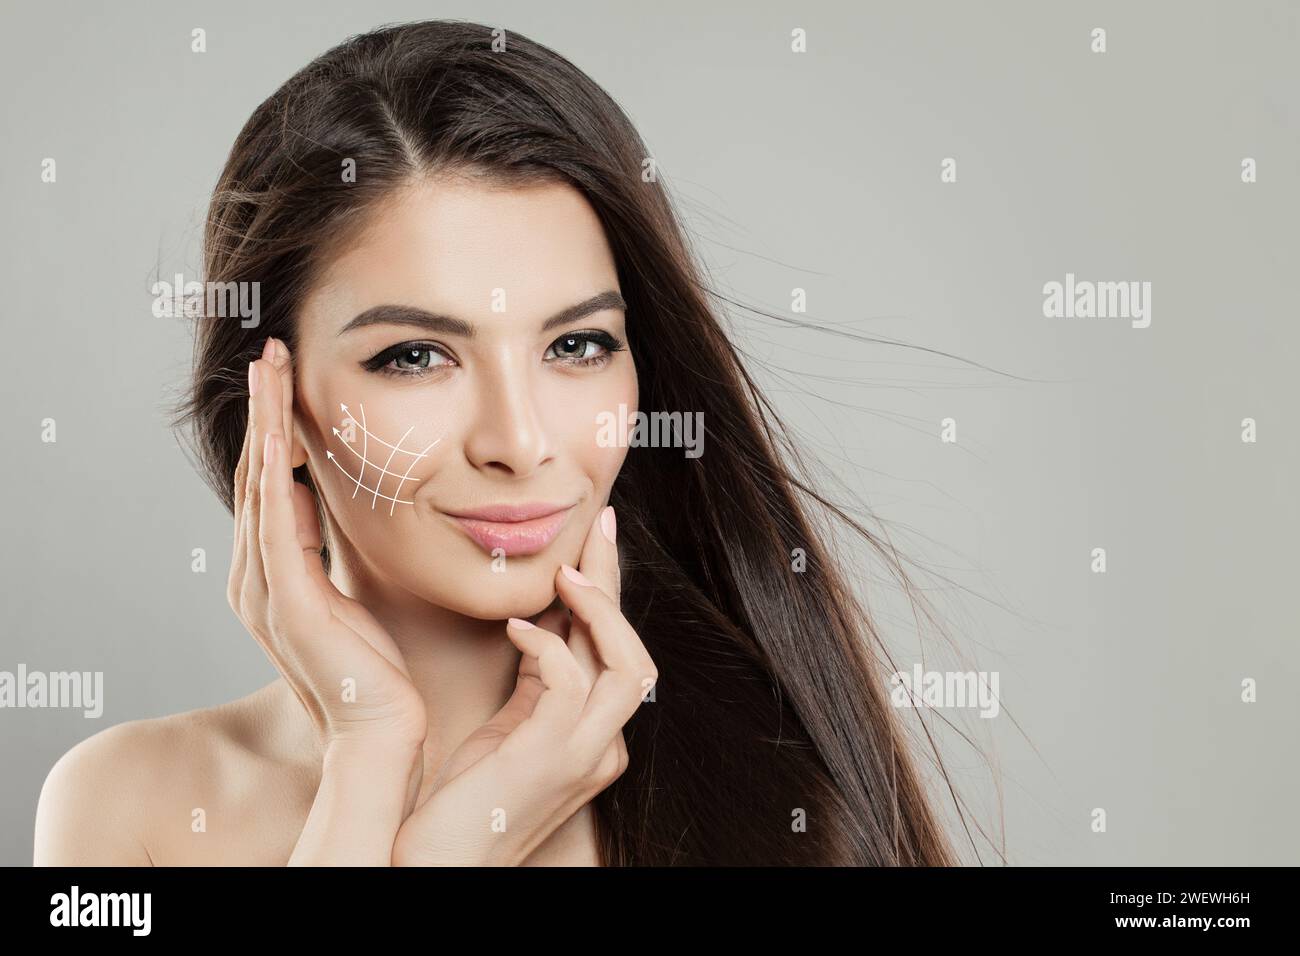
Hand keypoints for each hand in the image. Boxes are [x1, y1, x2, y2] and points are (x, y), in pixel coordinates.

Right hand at [231, 338, 427, 752]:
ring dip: (264, 426)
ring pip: (259, 489)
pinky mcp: (287, 605)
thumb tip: (323, 501)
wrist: (381, 733)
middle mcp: (255, 580)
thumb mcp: (350, 595)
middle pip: (255, 476)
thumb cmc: (376, 670)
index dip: (273, 429)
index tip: (282, 378)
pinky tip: (279, 435)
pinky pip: (276, 527)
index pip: (268, 485)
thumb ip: (327, 552)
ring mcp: (264, 593)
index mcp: (271, 576)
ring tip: (270, 370)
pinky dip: (274, 477)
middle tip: (269, 352)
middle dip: (262, 412)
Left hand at [390, 504, 655, 865]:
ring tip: (564, 573)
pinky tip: (516, 626)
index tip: (598, 535)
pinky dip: (548, 645)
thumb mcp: (511, 722)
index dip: (612, 590)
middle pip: (636, 651)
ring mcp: (586, 756)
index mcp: (597, 734)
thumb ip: (537, 676)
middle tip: (598, 526)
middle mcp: (605, 745)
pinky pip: (571, 684)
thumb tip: (543, 614)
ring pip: (629, 668)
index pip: (620, 650)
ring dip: (598, 611)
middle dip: (617, 583)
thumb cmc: (467, 796)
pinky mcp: (552, 758)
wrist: (442, 863)